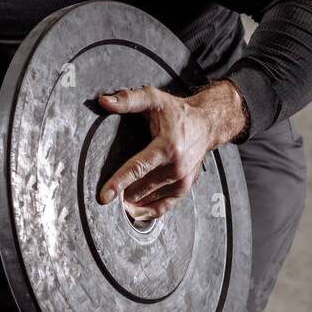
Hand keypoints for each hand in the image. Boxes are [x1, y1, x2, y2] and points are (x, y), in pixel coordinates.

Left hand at [95, 80, 246, 218]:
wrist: (207, 124)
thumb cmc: (178, 112)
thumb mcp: (153, 99)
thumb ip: (128, 100)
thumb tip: (105, 102)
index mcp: (167, 147)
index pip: (138, 168)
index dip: (118, 183)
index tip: (104, 196)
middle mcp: (175, 168)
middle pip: (138, 189)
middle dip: (121, 190)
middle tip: (108, 188)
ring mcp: (181, 181)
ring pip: (146, 200)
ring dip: (130, 200)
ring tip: (118, 195)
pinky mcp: (183, 189)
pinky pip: (161, 208)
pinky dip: (144, 211)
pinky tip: (132, 210)